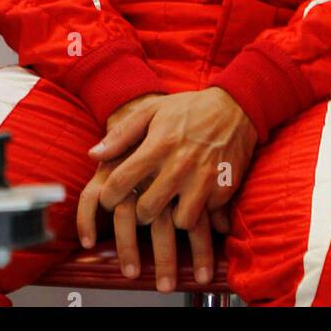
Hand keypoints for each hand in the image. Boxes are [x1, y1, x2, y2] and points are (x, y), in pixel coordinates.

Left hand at [87, 88, 257, 288]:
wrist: (237, 107)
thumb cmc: (189, 109)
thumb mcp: (153, 110)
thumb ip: (122, 134)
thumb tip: (93, 155)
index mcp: (158, 145)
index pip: (121, 183)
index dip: (108, 198)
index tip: (110, 200)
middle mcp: (180, 165)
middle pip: (147, 211)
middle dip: (140, 213)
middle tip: (142, 206)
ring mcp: (204, 179)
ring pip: (179, 222)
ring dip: (173, 218)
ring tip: (170, 206)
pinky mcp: (225, 189)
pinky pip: (207, 218)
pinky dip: (200, 215)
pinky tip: (195, 202)